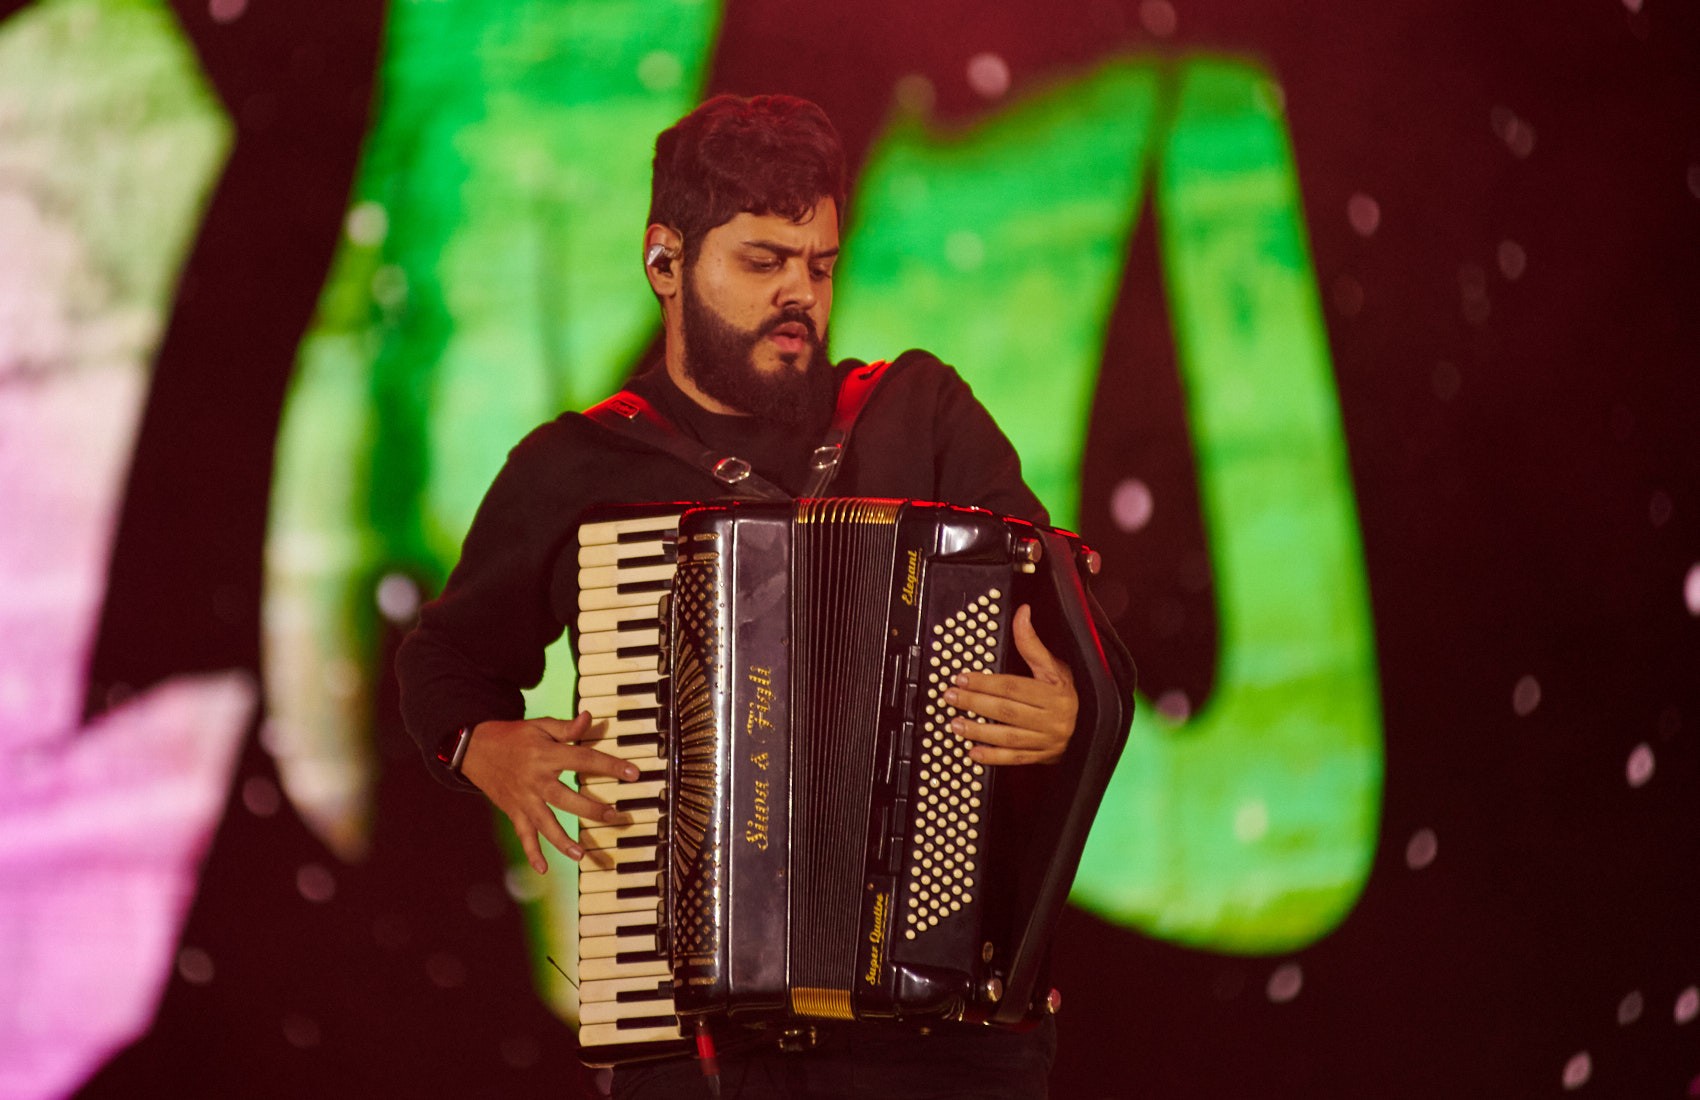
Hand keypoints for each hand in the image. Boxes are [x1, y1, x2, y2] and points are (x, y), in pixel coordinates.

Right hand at [459, 713, 638, 873]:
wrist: (474, 749)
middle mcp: (535, 780)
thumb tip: (590, 718)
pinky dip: (532, 852)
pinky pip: (523, 835)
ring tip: (580, 854)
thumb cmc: (513, 736)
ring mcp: (524, 799)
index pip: (583, 760)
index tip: (634, 773)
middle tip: (613, 816)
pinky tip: (543, 869)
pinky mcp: (514, 811)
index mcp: (546, 755)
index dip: (610, 766)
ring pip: (544, 823)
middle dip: (590, 808)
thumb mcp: (539, 725)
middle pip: (566, 797)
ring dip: (562, 840)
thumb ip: (566, 728)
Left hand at [942, 604, 1077, 765]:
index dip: (985, 682)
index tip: (962, 677)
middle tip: (951, 696)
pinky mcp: (1041, 757)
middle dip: (975, 703)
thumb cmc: (1065, 691)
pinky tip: (973, 752)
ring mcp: (1046, 740)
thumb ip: (1032, 643)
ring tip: (955, 724)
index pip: (1013, 686)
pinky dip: (992, 757)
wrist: (1088, 725)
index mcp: (1054, 692)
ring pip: (1008, 737)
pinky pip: (1014, 758)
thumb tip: (1022, 612)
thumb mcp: (1053, 665)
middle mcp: (1052, 717)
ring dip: (978, 731)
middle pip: (1007, 710)